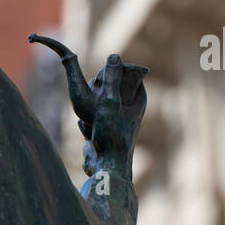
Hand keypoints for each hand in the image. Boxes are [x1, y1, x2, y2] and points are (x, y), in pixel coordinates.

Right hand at [79, 54, 145, 179]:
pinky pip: (88, 116)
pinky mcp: (103, 126)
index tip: (100, 89)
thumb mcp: (111, 102)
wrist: (106, 167)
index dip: (106, 76)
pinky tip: (90, 135)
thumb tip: (114, 56)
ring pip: (93, 100)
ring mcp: (116, 116)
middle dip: (94, 95)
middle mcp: (129, 104)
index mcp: (138, 96)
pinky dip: (86, 123)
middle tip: (96, 111)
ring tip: (94, 125)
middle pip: (104, 85)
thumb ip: (112, 79)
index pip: (121, 71)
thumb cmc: (112, 135)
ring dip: (88, 111)